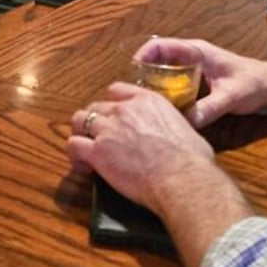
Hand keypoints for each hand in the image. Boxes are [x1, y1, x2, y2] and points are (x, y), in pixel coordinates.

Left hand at [68, 83, 214, 214]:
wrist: (182, 177)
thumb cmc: (192, 159)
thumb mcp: (185, 129)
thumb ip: (171, 126)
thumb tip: (174, 137)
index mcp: (148, 100)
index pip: (117, 90)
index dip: (112, 103)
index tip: (113, 115)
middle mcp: (124, 110)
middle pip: (96, 106)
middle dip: (94, 120)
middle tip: (98, 137)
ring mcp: (108, 129)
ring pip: (79, 121)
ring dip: (80, 133)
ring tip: (85, 149)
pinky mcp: (98, 152)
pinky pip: (74, 145)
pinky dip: (75, 156)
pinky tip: (83, 167)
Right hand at [133, 37, 266, 128]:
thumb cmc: (253, 83)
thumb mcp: (230, 97)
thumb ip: (208, 108)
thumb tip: (186, 122)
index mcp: (195, 51)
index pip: (160, 45)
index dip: (142, 55)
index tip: (132, 72)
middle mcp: (190, 57)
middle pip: (157, 60)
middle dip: (143, 74)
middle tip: (134, 94)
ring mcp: (191, 69)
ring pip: (163, 73)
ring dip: (153, 85)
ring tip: (143, 103)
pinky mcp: (194, 81)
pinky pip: (172, 84)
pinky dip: (164, 93)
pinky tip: (161, 109)